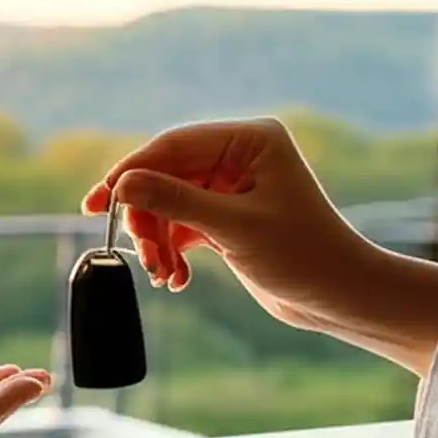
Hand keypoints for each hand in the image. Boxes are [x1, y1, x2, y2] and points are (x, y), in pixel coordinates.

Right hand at [81, 117, 437, 374]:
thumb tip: (122, 185)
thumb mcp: (233, 228)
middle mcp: (239, 157)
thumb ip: (175, 202)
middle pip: (165, 176)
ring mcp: (231, 187)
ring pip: (168, 205)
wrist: (339, 297)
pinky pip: (181, 226)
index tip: (99, 203)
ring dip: (157, 241)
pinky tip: (175, 278)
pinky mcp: (226, 218)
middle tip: (140, 254)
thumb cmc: (302, 255)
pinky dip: (172, 251)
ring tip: (162, 274)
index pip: (173, 146)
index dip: (131, 173)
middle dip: (147, 218)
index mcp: (250, 140)